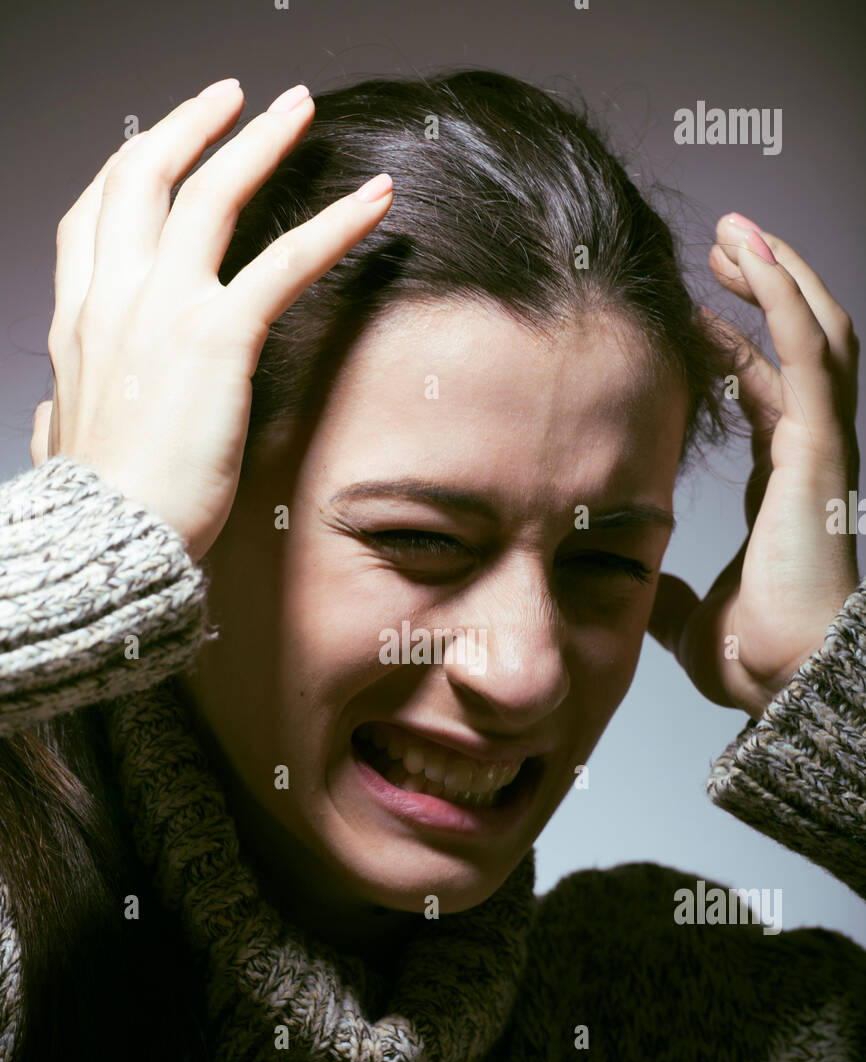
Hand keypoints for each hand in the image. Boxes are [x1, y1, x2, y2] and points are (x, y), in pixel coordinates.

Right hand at [30, 77, 393, 562]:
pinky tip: (376, 200)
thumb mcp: (62, 444)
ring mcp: (162, 309)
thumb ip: (60, 416)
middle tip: (233, 98)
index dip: (130, 167)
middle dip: (191, 125)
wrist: (108, 541)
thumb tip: (52, 418)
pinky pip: (286, 261)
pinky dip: (337, 224)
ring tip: (298, 110)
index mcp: (78, 321)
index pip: (93, 216)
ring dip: (260, 141)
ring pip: (212, 195)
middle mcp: (113, 298)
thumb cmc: (99, 507)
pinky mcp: (217, 337)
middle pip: (145, 176)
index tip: (163, 143)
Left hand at [649, 212, 860, 719]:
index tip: (694, 315)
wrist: (784, 679)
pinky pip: (805, 349)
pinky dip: (783, 296)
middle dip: (766, 289)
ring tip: (737, 232)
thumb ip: (666, 590)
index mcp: (784, 483)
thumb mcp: (689, 614)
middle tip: (722, 249)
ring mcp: (821, 443)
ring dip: (777, 274)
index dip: (734, 348)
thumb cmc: (753, 655)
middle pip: (800, 344)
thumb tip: (635, 587)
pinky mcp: (818, 443)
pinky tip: (754, 257)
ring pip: (814, 330)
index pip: (765, 392)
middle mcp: (810, 452)